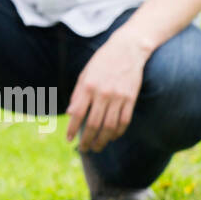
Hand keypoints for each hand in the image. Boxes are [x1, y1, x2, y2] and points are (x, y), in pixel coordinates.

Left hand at [64, 31, 148, 151]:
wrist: (127, 50)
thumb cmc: (102, 62)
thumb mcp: (85, 74)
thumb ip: (78, 94)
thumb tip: (70, 113)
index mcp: (88, 86)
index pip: (77, 113)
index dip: (72, 129)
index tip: (69, 140)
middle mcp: (103, 93)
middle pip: (94, 124)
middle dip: (87, 140)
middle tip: (84, 149)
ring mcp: (118, 97)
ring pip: (110, 126)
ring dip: (102, 140)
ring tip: (97, 147)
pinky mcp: (131, 99)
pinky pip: (124, 121)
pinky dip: (117, 132)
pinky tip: (111, 137)